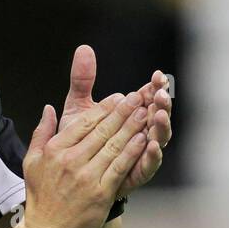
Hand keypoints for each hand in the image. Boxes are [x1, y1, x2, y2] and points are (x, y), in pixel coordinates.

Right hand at [22, 87, 149, 227]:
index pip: (83, 123)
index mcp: (55, 150)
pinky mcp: (101, 193)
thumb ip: (41, 133)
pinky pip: (120, 167)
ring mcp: (87, 177)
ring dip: (132, 127)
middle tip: (138, 97)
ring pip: (113, 146)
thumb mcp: (31, 161)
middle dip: (122, 112)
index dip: (104, 108)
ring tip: (145, 113)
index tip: (118, 97)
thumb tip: (47, 109)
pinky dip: (132, 152)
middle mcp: (71, 161)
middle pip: (102, 130)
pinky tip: (143, 140)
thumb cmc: (40, 197)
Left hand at [59, 45, 170, 197]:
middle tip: (161, 94)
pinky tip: (151, 145)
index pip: (147, 96)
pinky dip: (152, 155)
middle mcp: (139, 132)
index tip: (157, 75)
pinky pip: (149, 165)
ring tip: (160, 115)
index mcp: (129, 116)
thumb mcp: (78, 108)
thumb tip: (84, 49)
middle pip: (157, 115)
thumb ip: (83, 81)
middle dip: (161, 104)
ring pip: (158, 138)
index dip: (154, 86)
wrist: (66, 178)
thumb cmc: (76, 141)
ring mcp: (139, 153)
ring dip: (161, 126)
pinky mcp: (135, 174)